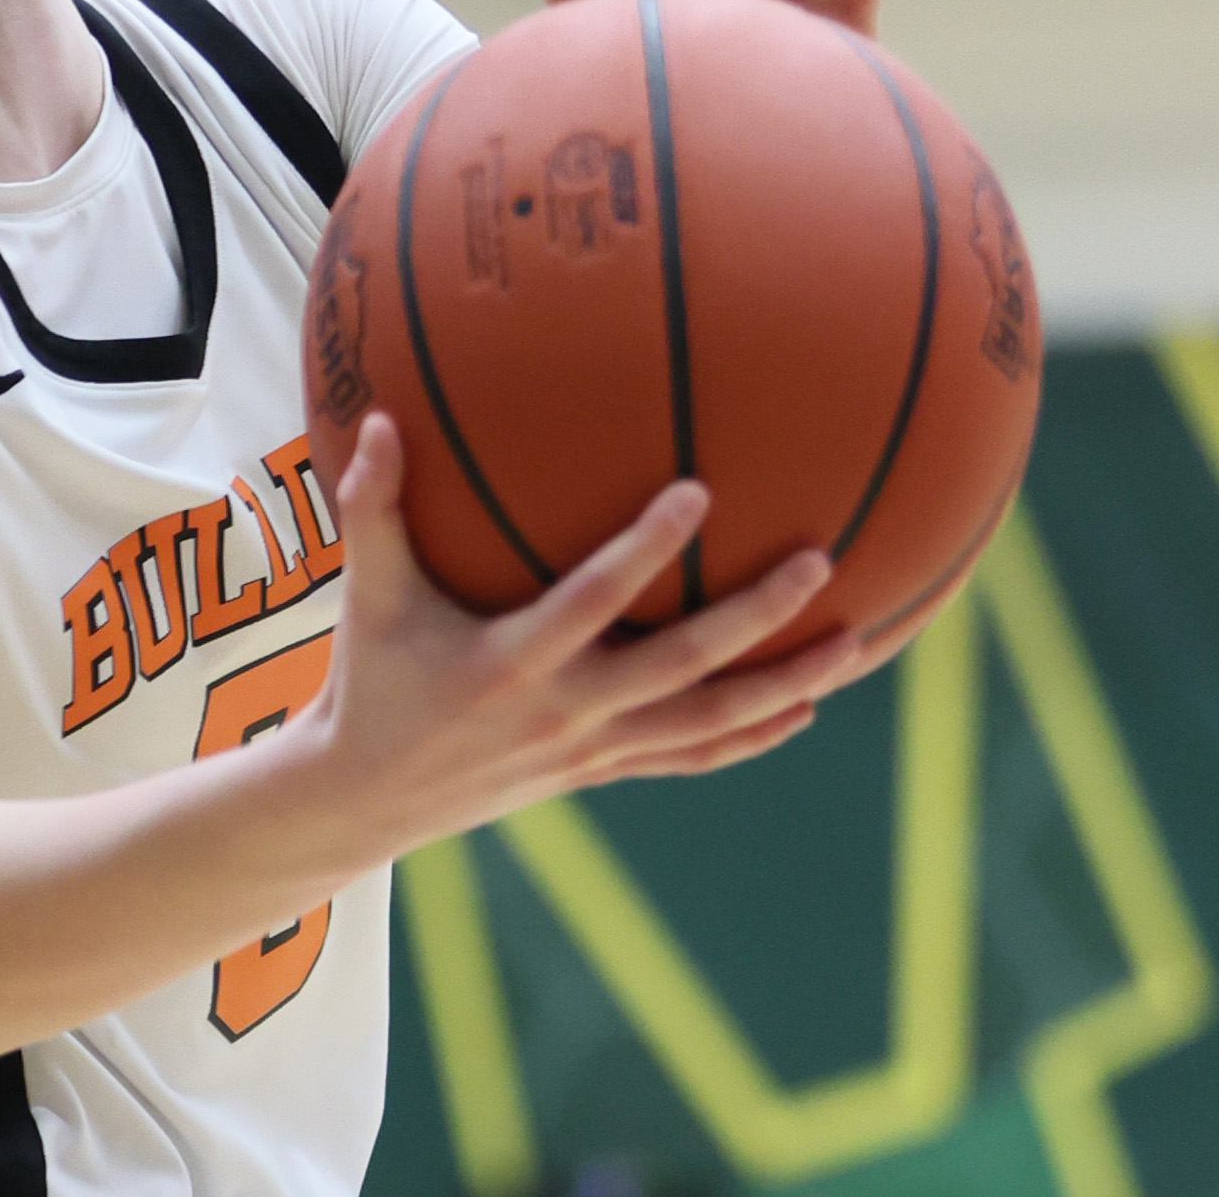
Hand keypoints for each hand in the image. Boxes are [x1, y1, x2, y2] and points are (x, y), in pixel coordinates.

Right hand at [299, 415, 862, 856]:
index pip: (594, 599)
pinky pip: (690, 757)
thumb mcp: (368, 595)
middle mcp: (563, 711)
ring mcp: (590, 749)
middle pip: (682, 666)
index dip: (648, 549)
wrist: (367, 798)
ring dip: (783, 687)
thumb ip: (373, 507)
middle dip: (755, 618)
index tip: (699, 491)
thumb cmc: (368, 680)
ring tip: (850, 645)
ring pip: (708, 722)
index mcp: (509, 661)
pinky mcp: (600, 772)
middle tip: (819, 563)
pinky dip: (750, 738)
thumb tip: (378, 420)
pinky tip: (802, 710)